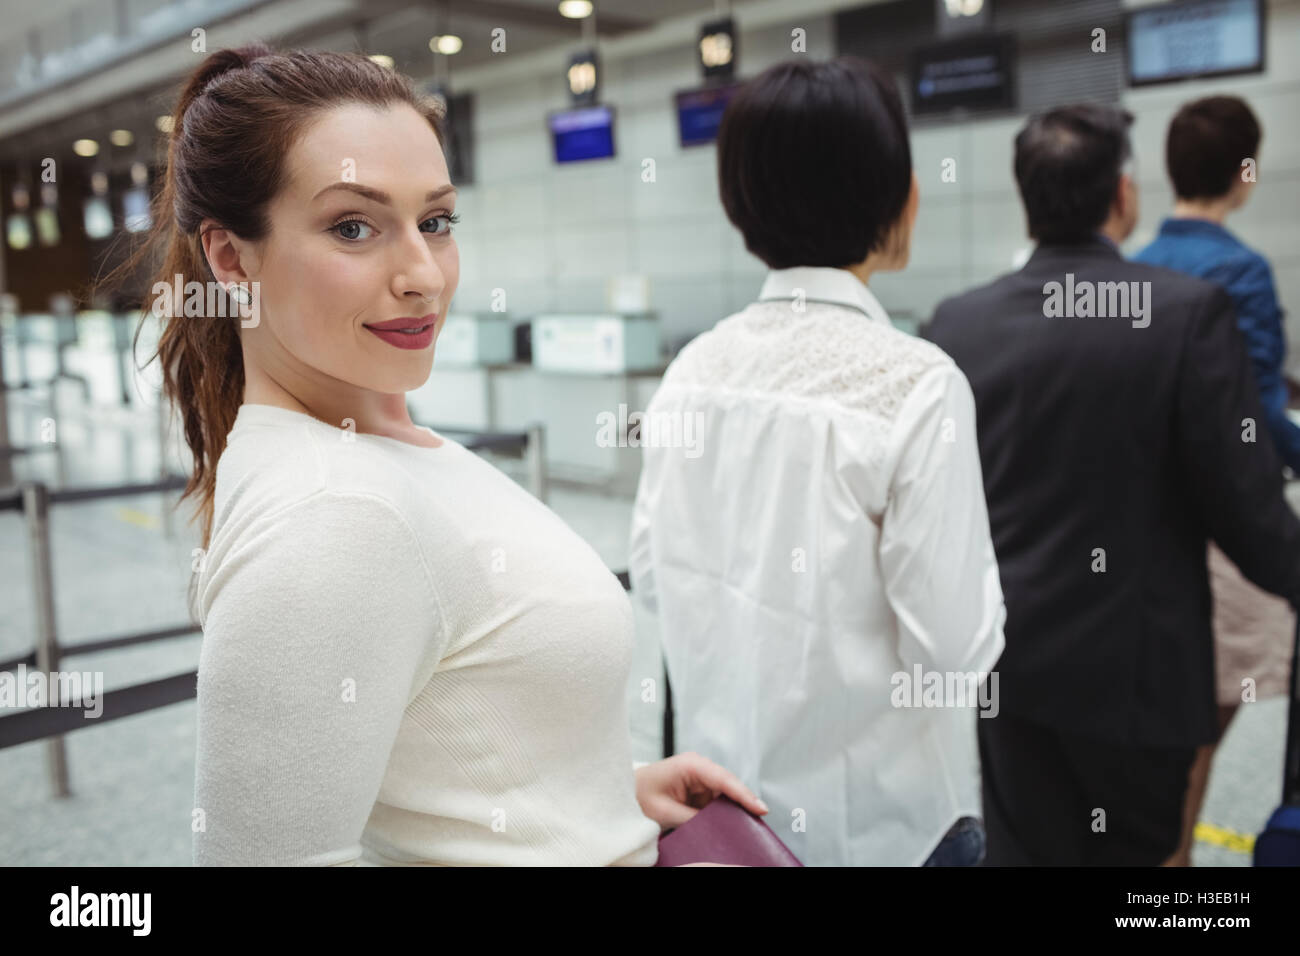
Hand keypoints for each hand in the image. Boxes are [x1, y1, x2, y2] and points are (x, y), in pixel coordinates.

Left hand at [634, 751, 767, 831]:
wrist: (625, 792)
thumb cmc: (640, 796)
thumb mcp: (665, 811)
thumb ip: (693, 818)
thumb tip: (718, 826)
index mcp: (691, 765)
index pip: (724, 780)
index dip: (744, 795)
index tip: (761, 809)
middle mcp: (700, 768)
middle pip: (730, 787)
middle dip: (743, 804)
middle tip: (759, 824)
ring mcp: (701, 778)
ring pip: (727, 796)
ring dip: (734, 811)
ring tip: (748, 828)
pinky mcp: (700, 790)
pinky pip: (718, 802)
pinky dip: (724, 814)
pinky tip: (731, 825)